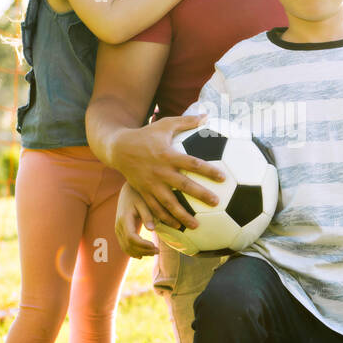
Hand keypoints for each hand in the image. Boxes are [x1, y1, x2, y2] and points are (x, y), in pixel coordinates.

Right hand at [111, 115, 223, 230]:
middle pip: (183, 185)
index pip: (192, 163)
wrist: (119, 148)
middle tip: (216, 203)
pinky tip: (176, 227)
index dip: (208, 170)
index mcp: (168, 155)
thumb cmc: (146, 135)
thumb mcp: (165, 124)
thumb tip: (207, 115)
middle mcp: (160, 171)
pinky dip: (165, 218)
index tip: (223, 178)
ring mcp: (151, 184)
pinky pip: (155, 208)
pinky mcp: (143, 192)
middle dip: (200, 195)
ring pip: (169, 203)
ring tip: (197, 226)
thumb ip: (187, 122)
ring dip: (183, 215)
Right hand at [114, 184, 157, 257]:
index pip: (131, 237)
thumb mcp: (144, 202)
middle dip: (143, 250)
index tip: (155, 246)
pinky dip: (132, 252)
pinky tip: (142, 255)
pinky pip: (124, 245)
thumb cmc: (137, 195)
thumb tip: (152, 229)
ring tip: (153, 252)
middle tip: (157, 251)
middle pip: (128, 245)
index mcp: (124, 218)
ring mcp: (117, 229)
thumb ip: (147, 215)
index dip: (143, 245)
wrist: (127, 190)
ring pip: (125, 247)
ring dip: (139, 252)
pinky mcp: (119, 231)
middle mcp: (118, 225)